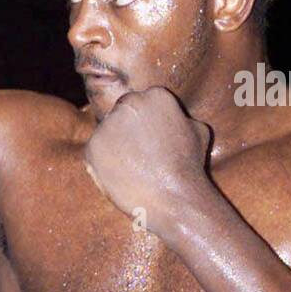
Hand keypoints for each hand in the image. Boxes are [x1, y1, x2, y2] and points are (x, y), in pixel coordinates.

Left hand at [83, 87, 211, 235]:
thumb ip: (181, 118)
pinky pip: (94, 152)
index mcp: (155, 95)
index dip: (147, 124)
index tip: (151, 141)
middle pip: (122, 114)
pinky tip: (121, 175)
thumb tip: (176, 118)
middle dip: (128, 131)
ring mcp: (107, 125)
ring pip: (107, 133)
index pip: (143, 104)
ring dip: (115, 147)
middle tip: (139, 154)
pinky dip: (103, 164)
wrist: (174, 196)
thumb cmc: (189, 166)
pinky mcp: (91, 146)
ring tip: (133, 168)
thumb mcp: (198, 131)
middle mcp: (128, 104)